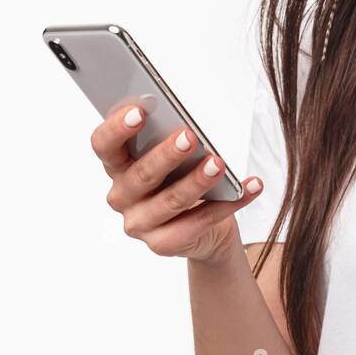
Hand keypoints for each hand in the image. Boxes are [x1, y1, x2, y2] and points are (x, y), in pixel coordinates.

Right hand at [90, 104, 264, 261]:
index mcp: (117, 166)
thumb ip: (169, 139)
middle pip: (141, 175)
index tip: (140, 110)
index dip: (117, 128)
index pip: (104, 145)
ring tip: (219, 164)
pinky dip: (230, 203)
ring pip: (171, 201)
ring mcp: (140, 224)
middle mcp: (122, 196)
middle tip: (190, 136)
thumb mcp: (174, 156)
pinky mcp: (163, 244)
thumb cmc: (182, 178)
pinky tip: (251, 186)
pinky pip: (199, 222)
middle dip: (166, 155)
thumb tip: (185, 127)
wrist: (202, 229)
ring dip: (198, 181)